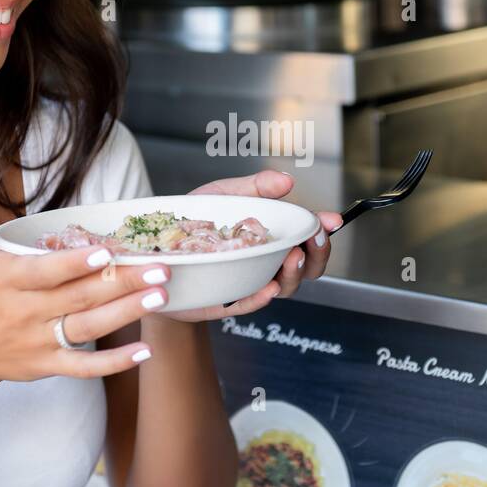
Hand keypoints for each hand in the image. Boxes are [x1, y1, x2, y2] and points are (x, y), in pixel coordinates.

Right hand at [0, 200, 177, 388]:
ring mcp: (40, 341)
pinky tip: (145, 351)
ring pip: (88, 327)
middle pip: (79, 297)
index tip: (106, 252)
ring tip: (160, 297)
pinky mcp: (49, 365)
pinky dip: (115, 362)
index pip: (43, 272)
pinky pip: (84, 367)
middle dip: (122, 282)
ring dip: (126, 313)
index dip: (73, 264)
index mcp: (6, 282)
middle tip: (160, 269)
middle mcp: (26, 312)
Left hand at [158, 170, 341, 322]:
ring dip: (294, 275)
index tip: (332, 220)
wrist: (155, 249)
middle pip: (308, 267)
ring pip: (285, 288)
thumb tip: (286, 181)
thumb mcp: (225, 195)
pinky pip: (249, 304)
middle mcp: (267, 262)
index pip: (309, 237)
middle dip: (317, 255)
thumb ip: (256, 187)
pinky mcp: (226, 303)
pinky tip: (270, 287)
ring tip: (291, 258)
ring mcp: (250, 283)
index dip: (324, 230)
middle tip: (313, 241)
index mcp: (273, 236)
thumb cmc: (193, 220)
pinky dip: (263, 297)